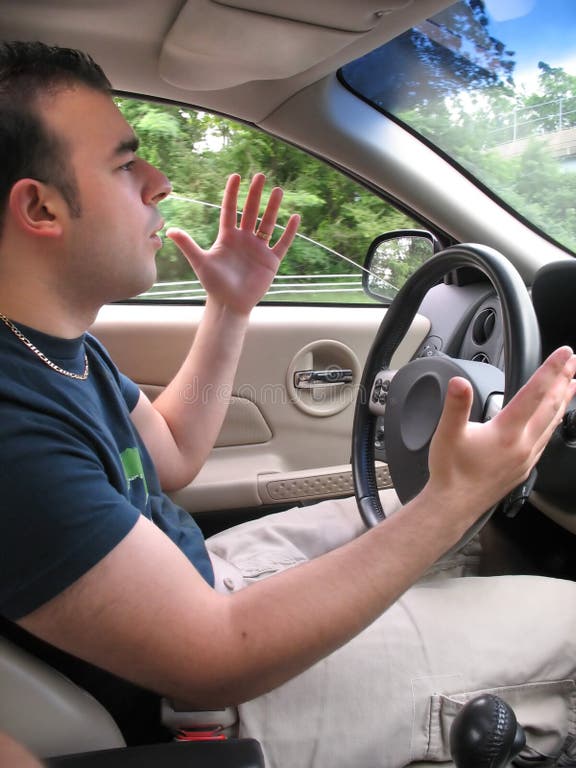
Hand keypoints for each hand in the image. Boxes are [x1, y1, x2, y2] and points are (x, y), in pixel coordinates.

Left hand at [166, 173, 299, 314]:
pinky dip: (289, 231)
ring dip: (273, 207)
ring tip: (277, 190)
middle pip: (251, 212)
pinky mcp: (270, 260)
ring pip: (267, 223)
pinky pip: (282, 243)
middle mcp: (244, 239)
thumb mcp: (200, 262)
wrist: (229, 304)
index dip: (232, 194)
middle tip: (260, 176)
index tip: (236, 176)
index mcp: (227, 237)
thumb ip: (188, 245)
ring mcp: (258, 249)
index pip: (230, 210)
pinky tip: (294, 217)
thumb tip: (170, 230)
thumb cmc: (214, 284)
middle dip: (255, 194)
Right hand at [426, 346, 575, 517]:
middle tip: (574, 362)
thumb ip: (455, 406)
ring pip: (552, 422)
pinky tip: (553, 419)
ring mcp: (527, 457)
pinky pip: (547, 438)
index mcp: (507, 432)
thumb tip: (459, 383)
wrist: (455, 505)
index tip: (565, 353)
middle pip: (551, 406)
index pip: (535, 392)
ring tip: (572, 384)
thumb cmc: (451, 472)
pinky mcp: (525, 467)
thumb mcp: (447, 434)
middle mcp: (523, 444)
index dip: (551, 369)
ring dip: (563, 400)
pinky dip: (554, 421)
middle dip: (564, 380)